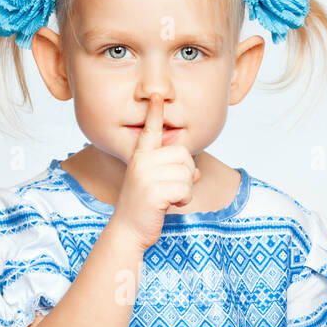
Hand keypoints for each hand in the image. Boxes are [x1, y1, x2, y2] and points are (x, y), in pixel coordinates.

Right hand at [107, 93, 200, 250]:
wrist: (127, 231)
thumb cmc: (143, 209)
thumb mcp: (156, 185)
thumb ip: (174, 173)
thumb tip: (198, 171)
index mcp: (140, 157)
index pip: (150, 131)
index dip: (155, 113)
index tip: (158, 95)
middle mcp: (142, 162)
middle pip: (183, 155)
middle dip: (187, 174)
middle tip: (173, 189)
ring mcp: (146, 176)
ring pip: (187, 173)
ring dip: (185, 190)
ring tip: (169, 198)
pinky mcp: (154, 191)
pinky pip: (185, 188)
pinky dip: (184, 200)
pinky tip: (170, 206)